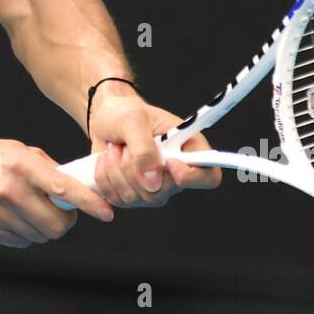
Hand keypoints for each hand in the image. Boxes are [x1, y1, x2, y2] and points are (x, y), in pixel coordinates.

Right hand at [0, 138, 114, 247]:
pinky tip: (7, 217)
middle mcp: (10, 190)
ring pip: (39, 236)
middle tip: (59, 214)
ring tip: (25, 211)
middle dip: (64, 223)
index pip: (64, 189)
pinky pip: (19, 242)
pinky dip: (21, 234)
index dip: (90, 203)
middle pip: (57, 225)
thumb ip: (43, 166)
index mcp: (20, 164)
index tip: (107, 213)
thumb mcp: (12, 149)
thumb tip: (72, 185)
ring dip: (41, 228)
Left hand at [87, 83, 221, 207]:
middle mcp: (175, 174)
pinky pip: (117, 200)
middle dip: (133, 168)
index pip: (208, 177)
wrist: (104, 120)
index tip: (168, 162)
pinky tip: (105, 162)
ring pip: (135, 197)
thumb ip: (143, 149)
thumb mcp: (132, 120)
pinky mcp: (133, 196)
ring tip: (115, 148)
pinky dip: (105, 180)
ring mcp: (155, 188)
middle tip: (125, 145)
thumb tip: (152, 183)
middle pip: (161, 193)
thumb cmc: (124, 113)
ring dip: (115, 170)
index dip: (191, 177)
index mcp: (189, 149)